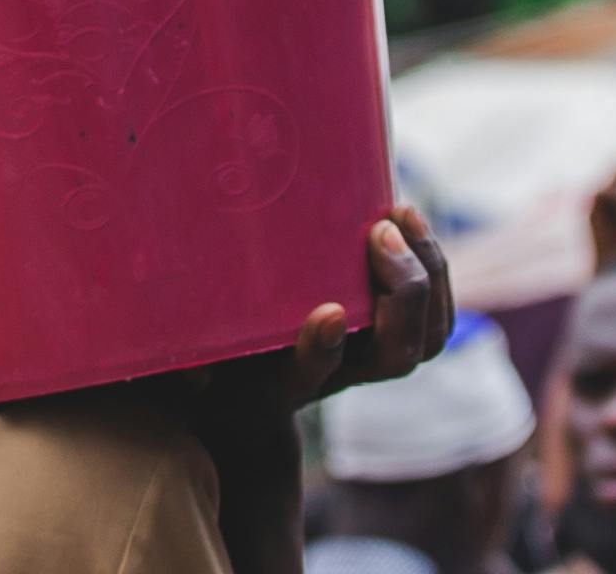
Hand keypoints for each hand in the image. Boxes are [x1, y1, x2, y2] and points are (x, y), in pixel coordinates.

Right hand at [170, 209, 453, 573]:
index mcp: (282, 382)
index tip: (328, 311)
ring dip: (427, 275)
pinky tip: (407, 217)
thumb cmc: (209, 359)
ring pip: (426, 337)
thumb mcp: (193, 358)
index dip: (322, 349)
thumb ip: (184, 366)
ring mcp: (369, 356)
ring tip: (403, 216)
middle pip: (395, 356)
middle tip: (379, 235)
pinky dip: (432, 268)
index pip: (310, 375)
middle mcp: (337, 375)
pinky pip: (432, 314)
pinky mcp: (386, 329)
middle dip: (402, 295)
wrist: (248, 399)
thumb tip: (184, 371)